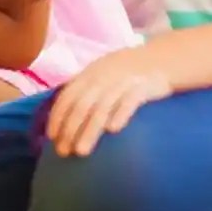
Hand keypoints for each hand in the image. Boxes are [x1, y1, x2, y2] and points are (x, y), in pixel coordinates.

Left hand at [46, 46, 171, 156]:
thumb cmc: (125, 72)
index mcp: (88, 75)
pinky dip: (120, 114)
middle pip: (81, 106)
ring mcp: (121, 82)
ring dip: (89, 130)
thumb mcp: (100, 74)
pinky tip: (113, 130)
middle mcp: (102, 78)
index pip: (67, 97)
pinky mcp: (142, 87)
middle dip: (69, 129)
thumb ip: (83, 90)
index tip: (51, 137)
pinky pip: (129, 101)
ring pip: (101, 108)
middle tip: (62, 152)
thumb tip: (63, 117)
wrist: (160, 58)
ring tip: (81, 151)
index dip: (57, 116)